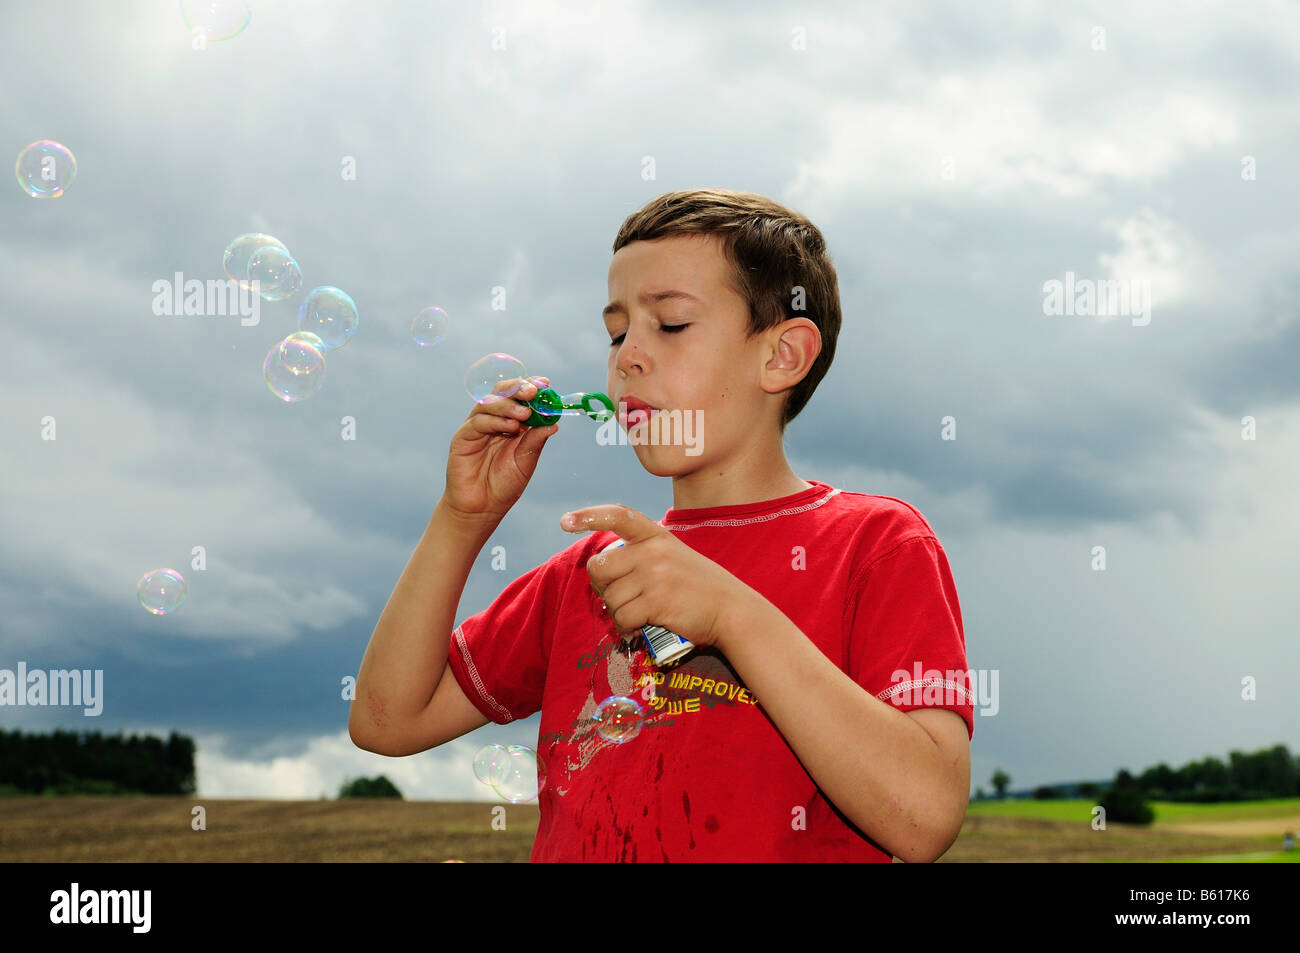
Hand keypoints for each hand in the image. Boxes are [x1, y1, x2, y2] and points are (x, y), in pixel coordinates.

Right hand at [443, 376, 558, 523]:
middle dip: (518, 388)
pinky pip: (478, 422)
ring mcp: (477, 427)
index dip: (531, 387)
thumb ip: (536, 441)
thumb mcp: (526, 461)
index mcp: (511, 422)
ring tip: (524, 414)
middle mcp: (493, 420)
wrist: (482, 507)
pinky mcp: (463, 437)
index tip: (546, 384)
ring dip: (508, 404)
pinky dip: (495, 420)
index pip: (519, 397)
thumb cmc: (504, 484)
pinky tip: (510, 427)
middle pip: (502, 393)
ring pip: (489, 403)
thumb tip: (554, 423)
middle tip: (533, 391)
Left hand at [561, 504, 751, 651]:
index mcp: (657, 535)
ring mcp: (655, 576)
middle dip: (602, 586)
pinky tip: (638, 628)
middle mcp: (653, 551)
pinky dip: (626, 628)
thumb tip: (603, 570)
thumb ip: (643, 556)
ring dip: (618, 613)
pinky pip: (622, 617)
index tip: (564, 522)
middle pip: (600, 567)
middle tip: (618, 597)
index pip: (619, 516)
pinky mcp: (656, 602)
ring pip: (610, 597)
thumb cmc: (699, 587)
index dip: (590, 516)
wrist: (732, 610)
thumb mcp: (673, 556)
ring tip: (637, 616)